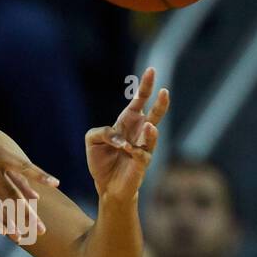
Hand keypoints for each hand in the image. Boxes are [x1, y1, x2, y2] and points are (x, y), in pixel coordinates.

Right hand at [0, 129, 57, 237]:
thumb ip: (17, 174)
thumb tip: (36, 197)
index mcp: (0, 152)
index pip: (23, 165)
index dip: (39, 174)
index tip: (55, 183)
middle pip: (9, 192)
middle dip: (26, 213)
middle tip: (40, 230)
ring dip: (8, 221)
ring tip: (21, 236)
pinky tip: (2, 229)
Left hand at [86, 66, 169, 200]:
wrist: (106, 186)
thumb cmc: (102, 160)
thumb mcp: (92, 140)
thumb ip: (100, 131)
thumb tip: (116, 137)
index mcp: (127, 122)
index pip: (139, 101)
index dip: (145, 86)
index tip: (151, 70)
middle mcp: (139, 132)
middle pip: (154, 115)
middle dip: (160, 104)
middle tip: (165, 92)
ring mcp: (143, 148)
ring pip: (151, 135)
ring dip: (150, 132)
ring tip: (149, 126)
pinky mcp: (141, 164)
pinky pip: (142, 155)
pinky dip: (135, 151)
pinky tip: (129, 149)